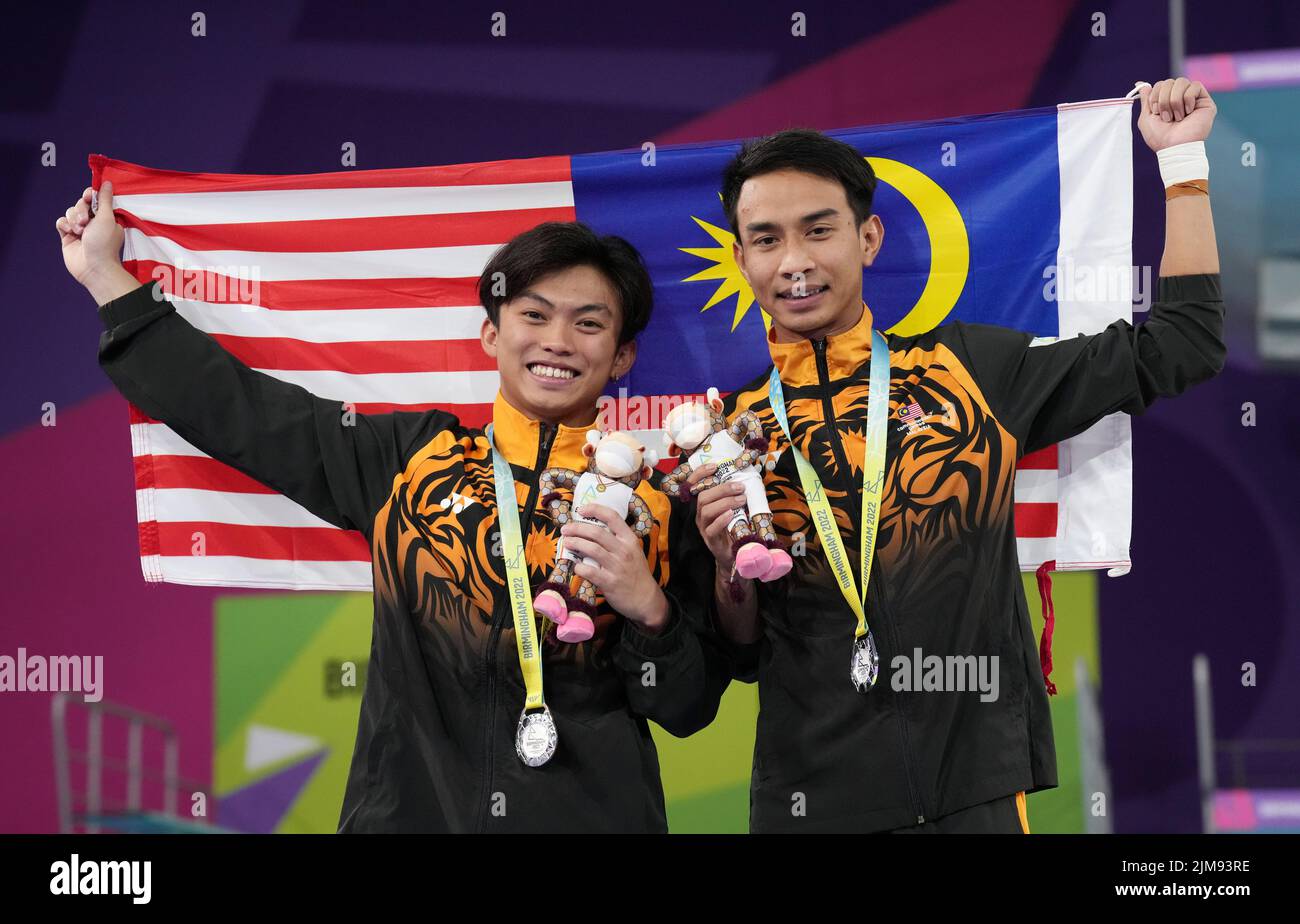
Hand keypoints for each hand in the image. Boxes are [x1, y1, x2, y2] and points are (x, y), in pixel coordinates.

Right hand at [56, 181, 124, 286]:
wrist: (94, 266)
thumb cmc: (104, 243)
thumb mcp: (107, 218)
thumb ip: (105, 199)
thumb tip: (108, 183)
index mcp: (105, 217)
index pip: (94, 198)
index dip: (89, 195)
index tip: (89, 197)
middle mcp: (93, 222)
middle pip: (80, 203)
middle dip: (81, 210)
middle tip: (86, 222)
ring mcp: (80, 229)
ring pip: (69, 211)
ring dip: (73, 219)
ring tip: (80, 231)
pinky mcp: (68, 236)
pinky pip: (61, 222)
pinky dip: (65, 225)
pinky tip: (71, 233)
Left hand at [560, 503, 668, 633]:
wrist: (646, 598)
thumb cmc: (636, 572)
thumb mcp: (633, 551)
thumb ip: (617, 540)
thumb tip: (593, 529)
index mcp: (630, 539)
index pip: (613, 517)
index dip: (595, 509)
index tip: (582, 509)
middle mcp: (624, 550)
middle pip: (597, 532)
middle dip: (577, 528)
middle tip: (566, 529)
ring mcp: (617, 567)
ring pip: (592, 549)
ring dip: (575, 543)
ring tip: (566, 542)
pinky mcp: (610, 583)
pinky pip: (590, 571)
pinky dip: (579, 567)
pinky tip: (576, 565)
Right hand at [687, 464, 746, 575]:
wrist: (734, 555)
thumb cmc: (734, 529)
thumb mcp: (734, 510)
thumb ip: (735, 497)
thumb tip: (747, 481)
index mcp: (705, 504)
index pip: (695, 485)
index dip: (700, 474)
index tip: (714, 466)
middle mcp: (701, 514)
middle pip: (703, 497)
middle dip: (722, 489)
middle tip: (740, 488)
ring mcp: (704, 527)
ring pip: (706, 510)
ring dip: (725, 502)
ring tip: (741, 499)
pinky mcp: (710, 540)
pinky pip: (712, 528)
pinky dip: (721, 519)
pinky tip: (731, 514)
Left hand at [1138, 77, 1215, 152]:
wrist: (1175, 147)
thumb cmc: (1160, 137)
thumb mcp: (1146, 118)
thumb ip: (1146, 100)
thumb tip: (1140, 84)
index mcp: (1166, 101)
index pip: (1160, 84)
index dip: (1155, 96)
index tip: (1155, 112)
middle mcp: (1180, 98)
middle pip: (1169, 81)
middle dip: (1164, 100)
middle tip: (1166, 117)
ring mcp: (1193, 99)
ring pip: (1182, 82)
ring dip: (1175, 101)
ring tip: (1177, 117)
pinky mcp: (1205, 101)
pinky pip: (1195, 86)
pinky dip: (1188, 99)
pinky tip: (1188, 112)